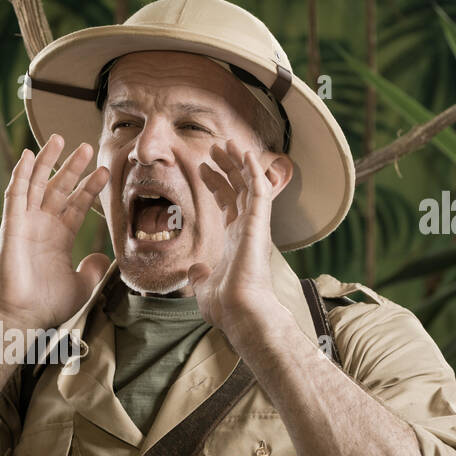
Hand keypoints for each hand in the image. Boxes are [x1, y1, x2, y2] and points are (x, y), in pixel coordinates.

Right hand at [0, 134, 110, 329]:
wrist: (24, 315)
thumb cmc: (48, 305)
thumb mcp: (82, 285)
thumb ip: (93, 269)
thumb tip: (102, 256)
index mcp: (59, 238)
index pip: (77, 205)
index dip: (90, 188)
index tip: (105, 172)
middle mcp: (42, 226)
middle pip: (59, 188)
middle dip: (72, 167)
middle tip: (87, 146)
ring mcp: (26, 223)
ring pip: (37, 184)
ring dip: (48, 161)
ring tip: (60, 138)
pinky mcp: (12, 224)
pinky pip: (15, 194)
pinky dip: (20, 174)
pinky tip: (28, 155)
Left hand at [188, 140, 289, 351]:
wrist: (239, 312)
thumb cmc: (226, 306)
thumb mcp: (206, 286)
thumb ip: (202, 274)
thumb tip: (196, 270)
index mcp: (236, 240)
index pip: (227, 203)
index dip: (216, 183)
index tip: (202, 168)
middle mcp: (247, 230)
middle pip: (238, 188)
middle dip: (227, 166)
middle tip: (214, 146)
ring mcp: (254, 225)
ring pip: (249, 184)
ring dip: (238, 162)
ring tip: (226, 143)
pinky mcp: (258, 224)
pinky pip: (259, 190)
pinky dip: (254, 170)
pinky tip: (245, 153)